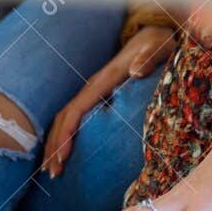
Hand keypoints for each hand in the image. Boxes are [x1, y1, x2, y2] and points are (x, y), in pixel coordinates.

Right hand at [42, 25, 174, 177]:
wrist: (152, 37)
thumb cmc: (157, 45)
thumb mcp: (158, 48)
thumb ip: (149, 58)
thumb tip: (136, 71)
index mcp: (104, 80)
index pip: (77, 110)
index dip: (67, 133)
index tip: (64, 157)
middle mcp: (93, 86)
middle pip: (64, 117)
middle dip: (55, 145)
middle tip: (53, 174)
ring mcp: (93, 92)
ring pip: (65, 118)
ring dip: (56, 143)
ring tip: (53, 171)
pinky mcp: (97, 96)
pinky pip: (74, 118)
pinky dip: (64, 136)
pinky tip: (64, 155)